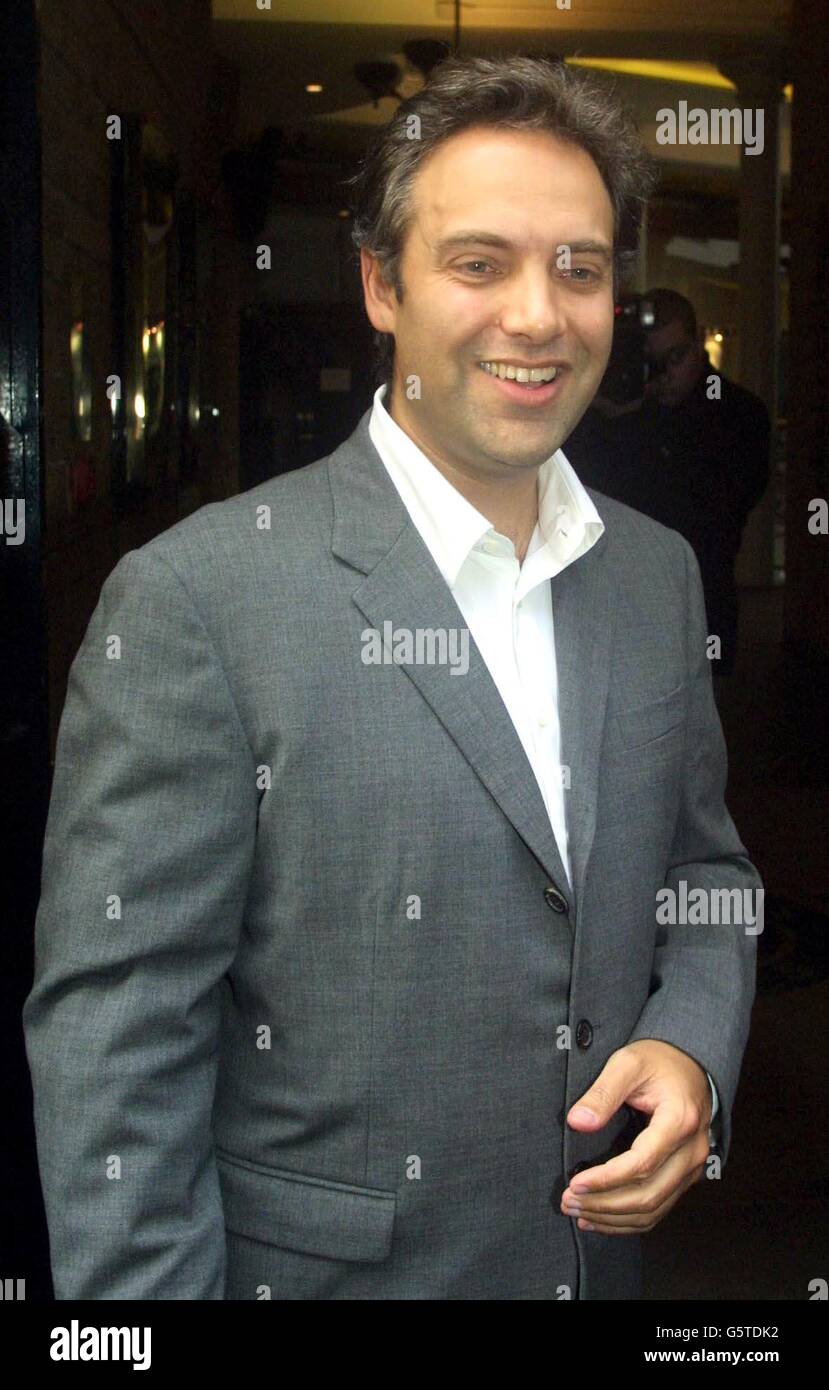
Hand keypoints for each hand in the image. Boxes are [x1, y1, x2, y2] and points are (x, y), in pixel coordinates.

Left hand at [560, 1039, 711, 1235]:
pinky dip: (629, 1220)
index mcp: (679, 1120)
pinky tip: (602, 1219)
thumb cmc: (658, 1061)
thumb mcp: (627, 1063)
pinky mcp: (686, 1176)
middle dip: (604, 1204)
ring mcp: (693, 1167)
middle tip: (568, 1201)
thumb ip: (602, 1092)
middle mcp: (692, 1150)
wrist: (690, 1065)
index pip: (641, 1164)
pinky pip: (660, 1208)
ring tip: (578, 1213)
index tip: (574, 1183)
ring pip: (654, 1208)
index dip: (605, 1179)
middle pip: (648, 1194)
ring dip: (613, 1218)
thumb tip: (578, 1122)